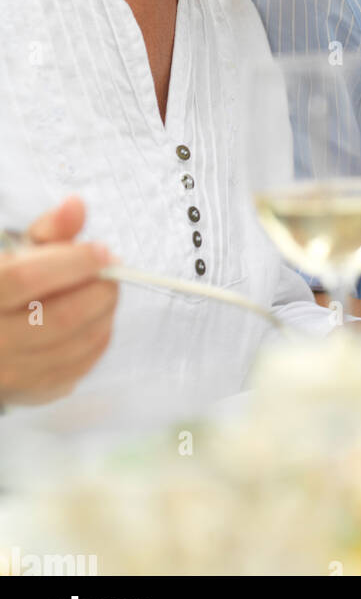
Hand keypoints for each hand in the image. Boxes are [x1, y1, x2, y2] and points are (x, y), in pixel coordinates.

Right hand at [0, 197, 119, 407]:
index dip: (73, 261)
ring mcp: (8, 373)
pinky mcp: (28, 392)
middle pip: (60, 316)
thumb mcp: (13, 254)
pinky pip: (77, 369)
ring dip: (104, 314)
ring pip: (74, 345)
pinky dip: (97, 340)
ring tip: (105, 292)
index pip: (27, 277)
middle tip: (111, 271)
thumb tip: (76, 206)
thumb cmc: (3, 287)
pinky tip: (95, 320)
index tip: (103, 250)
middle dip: (100, 289)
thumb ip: (47, 231)